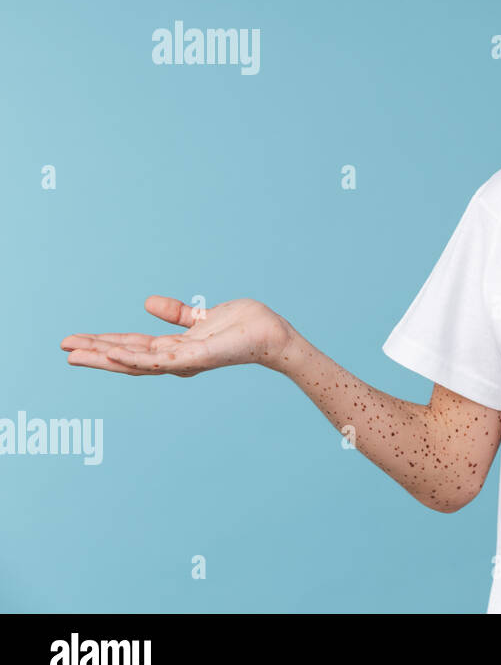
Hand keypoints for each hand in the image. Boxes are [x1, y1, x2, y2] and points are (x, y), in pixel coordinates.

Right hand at [60, 296, 295, 376]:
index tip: (76, 340)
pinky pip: (161, 359)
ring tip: (74, 353)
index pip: (133, 347)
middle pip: (127, 358)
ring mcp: (185, 361)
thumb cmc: (244, 326)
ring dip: (105, 357)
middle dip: (94, 353)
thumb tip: (147, 303)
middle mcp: (177, 360)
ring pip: (137, 361)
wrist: (273, 333)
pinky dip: (135, 358)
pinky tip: (113, 354)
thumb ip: (177, 314)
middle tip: (63, 347)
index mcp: (176, 349)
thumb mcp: (202, 317)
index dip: (104, 344)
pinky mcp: (197, 358)